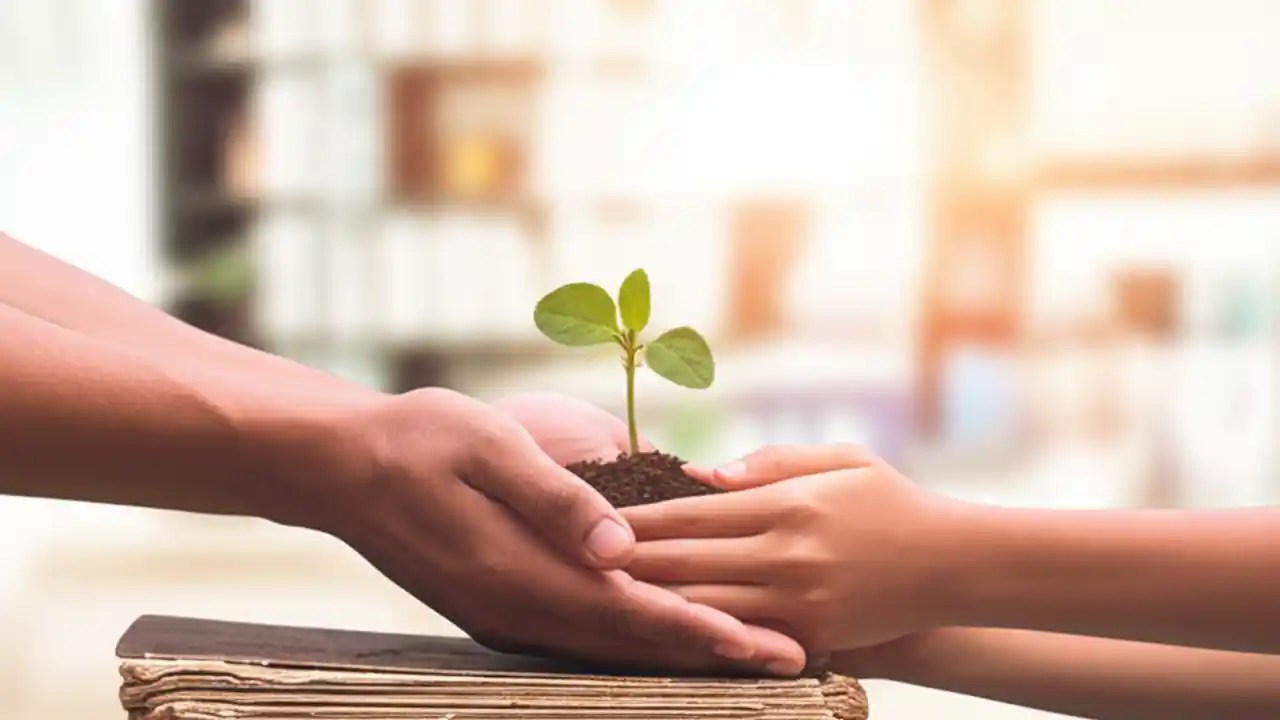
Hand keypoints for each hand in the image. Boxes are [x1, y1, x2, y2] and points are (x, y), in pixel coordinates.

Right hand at [308, 388, 805, 673]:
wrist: (343, 467)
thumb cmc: (419, 441)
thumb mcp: (490, 447)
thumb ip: (557, 499)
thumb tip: (624, 547)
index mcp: (522, 574)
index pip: (634, 615)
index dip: (705, 633)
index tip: (768, 649)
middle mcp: (518, 610)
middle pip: (631, 646)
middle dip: (711, 655)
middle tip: (789, 659)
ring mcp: (505, 615)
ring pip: (608, 648)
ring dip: (678, 652)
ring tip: (746, 651)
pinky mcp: (497, 606)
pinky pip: (580, 635)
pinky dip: (634, 638)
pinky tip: (663, 628)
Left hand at [622, 444, 968, 653]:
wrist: (955, 565)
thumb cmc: (892, 501)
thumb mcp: (840, 459)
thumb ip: (770, 462)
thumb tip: (700, 474)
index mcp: (787, 504)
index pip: (691, 514)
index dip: (636, 519)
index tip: (592, 518)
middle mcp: (785, 555)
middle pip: (685, 564)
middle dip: (626, 565)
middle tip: (573, 562)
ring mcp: (796, 603)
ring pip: (702, 609)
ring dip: (650, 605)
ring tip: (601, 601)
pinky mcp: (809, 636)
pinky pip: (741, 638)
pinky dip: (699, 634)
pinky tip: (663, 633)